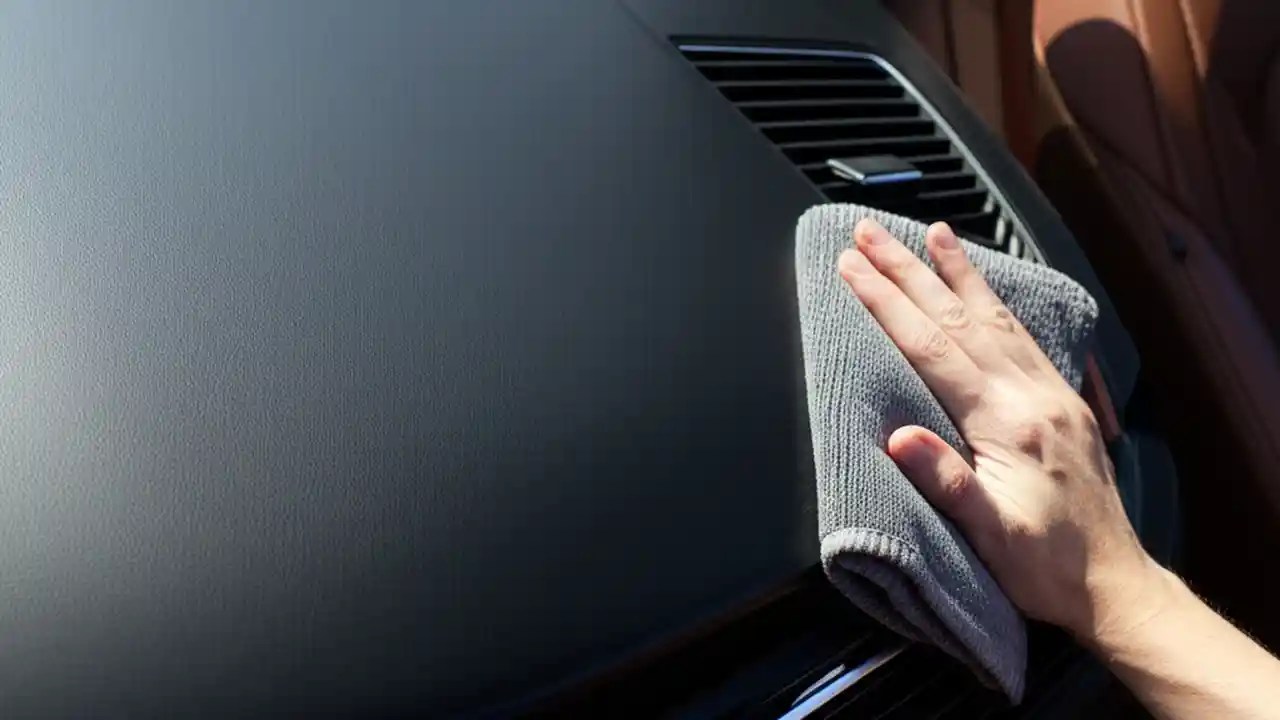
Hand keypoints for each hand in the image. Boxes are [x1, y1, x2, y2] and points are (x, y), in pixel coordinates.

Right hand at [837, 218, 1172, 644]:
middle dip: (910, 270)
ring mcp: (1053, 394)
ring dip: (958, 272)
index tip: (852, 267)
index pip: (933, 347)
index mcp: (1008, 423)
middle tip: (871, 232)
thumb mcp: (989, 536)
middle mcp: (1033, 395)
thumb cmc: (1044, 567)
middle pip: (960, 317)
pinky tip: (986, 287)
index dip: (887, 303)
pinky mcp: (1063, 402)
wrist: (1112, 585)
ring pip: (997, 316)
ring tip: (934, 232)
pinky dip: (998, 301)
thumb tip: (898, 438)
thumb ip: (947, 482)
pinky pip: (1024, 335)